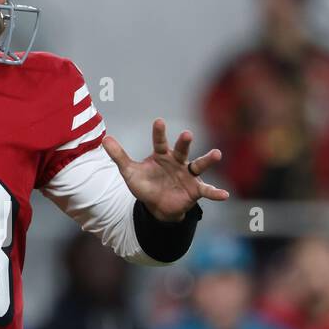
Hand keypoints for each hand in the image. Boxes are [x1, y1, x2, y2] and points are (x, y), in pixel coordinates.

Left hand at [102, 121, 228, 221]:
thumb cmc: (145, 185)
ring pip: (199, 165)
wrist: (157, 206)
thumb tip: (104, 139)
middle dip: (185, 142)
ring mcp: (188, 175)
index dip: (159, 132)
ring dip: (208, 160)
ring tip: (217, 154)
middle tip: (187, 134)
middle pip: (182, 150)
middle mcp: (178, 162)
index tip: (158, 121)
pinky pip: (207, 190)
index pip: (159, 142)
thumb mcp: (130, 172)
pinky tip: (224, 195)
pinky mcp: (195, 190)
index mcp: (162, 155)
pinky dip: (216, 193)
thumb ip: (119, 156)